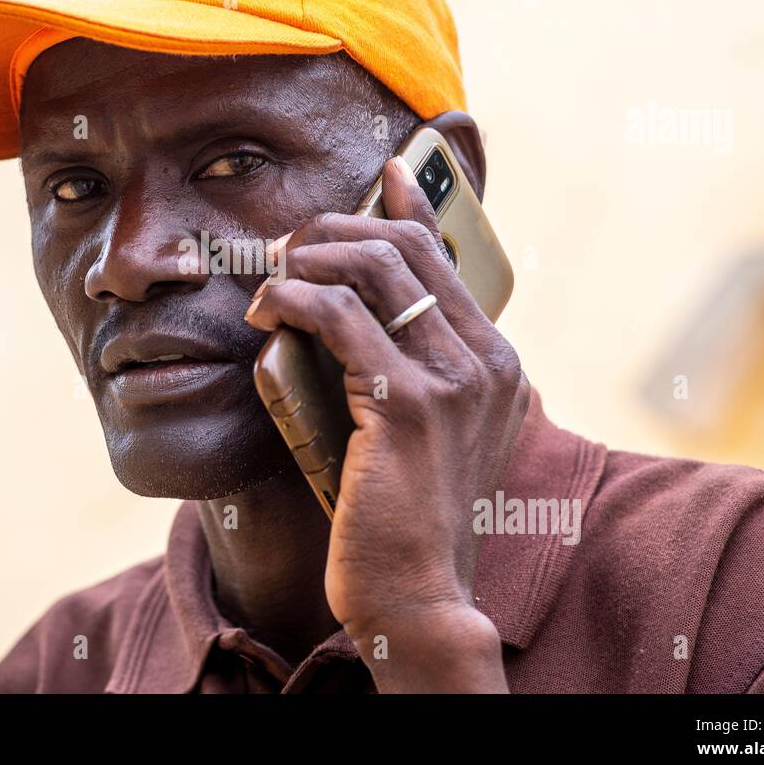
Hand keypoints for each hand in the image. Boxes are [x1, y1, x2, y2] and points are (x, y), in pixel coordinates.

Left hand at [243, 151, 529, 691]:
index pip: (447, 259)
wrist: (420, 595)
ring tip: (268, 278)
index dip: (410, 207)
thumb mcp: (422, 436)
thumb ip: (410, 374)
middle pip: (405, 248)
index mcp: (497, 364)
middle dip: (333, 229)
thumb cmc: (407, 519)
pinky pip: (339, 316)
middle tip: (283, 248)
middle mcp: (487, 361)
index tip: (386, 169)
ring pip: (372, 267)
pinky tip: (266, 314)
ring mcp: (455, 379)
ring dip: (306, 257)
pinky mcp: (409, 404)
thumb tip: (353, 318)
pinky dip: (292, 299)